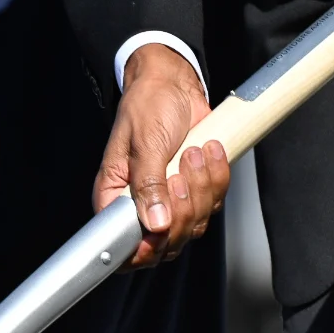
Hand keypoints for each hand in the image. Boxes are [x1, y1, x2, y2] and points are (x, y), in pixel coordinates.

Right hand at [94, 44, 230, 267]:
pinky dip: (217, 177)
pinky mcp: (197, 191)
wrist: (174, 85)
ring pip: (194, 225)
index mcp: (116, 197)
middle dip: (182, 207)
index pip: (124, 244)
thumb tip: (154, 224)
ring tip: (194, 152)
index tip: (160, 230)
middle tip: (178, 172)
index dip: (144, 247)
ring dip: (201, 187)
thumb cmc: (148, 107)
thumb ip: (148, 185)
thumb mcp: (144, 143)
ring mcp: (172, 201)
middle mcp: (141, 205)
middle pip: (166, 242)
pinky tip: (209, 150)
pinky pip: (213, 203)